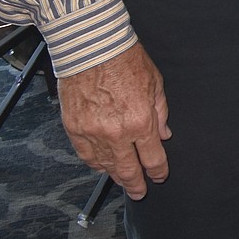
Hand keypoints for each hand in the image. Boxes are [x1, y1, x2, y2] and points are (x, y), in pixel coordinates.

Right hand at [56, 43, 170, 199]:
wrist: (92, 46)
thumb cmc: (126, 59)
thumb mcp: (155, 84)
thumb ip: (160, 113)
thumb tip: (164, 134)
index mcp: (141, 122)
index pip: (153, 158)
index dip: (158, 171)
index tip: (160, 176)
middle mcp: (116, 133)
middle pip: (128, 170)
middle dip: (136, 184)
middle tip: (140, 192)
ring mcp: (93, 133)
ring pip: (105, 166)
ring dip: (115, 176)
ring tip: (122, 181)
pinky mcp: (74, 128)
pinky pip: (85, 155)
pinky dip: (95, 163)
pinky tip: (101, 166)